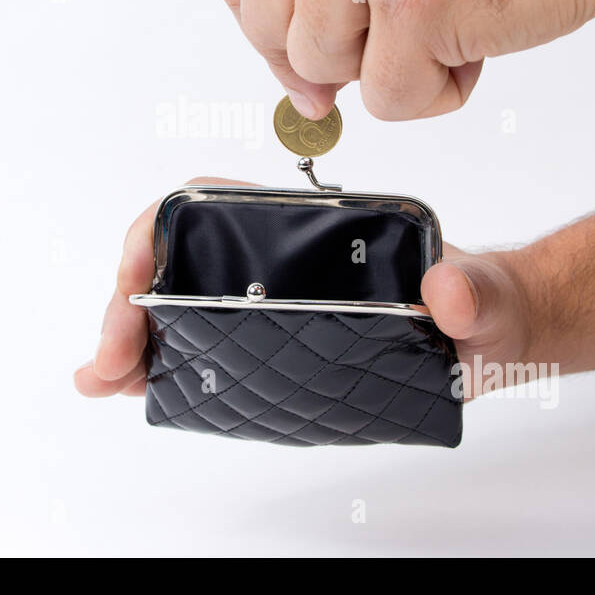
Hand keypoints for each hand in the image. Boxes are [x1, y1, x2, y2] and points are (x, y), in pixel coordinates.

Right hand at [73, 179, 541, 399]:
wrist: (493, 339)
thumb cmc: (482, 304)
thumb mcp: (486, 299)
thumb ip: (474, 294)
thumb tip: (446, 294)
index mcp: (309, 229)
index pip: (209, 206)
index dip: (159, 234)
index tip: (136, 279)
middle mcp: (276, 258)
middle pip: (175, 261)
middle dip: (128, 304)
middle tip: (111, 361)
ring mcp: (266, 300)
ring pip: (175, 303)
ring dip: (128, 336)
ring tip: (102, 377)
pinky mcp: (271, 344)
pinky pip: (199, 345)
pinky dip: (156, 362)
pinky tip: (130, 387)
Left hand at [215, 0, 594, 120]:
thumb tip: (295, 75)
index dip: (276, 30)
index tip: (312, 51)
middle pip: (268, 26)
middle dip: (328, 58)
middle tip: (396, 39)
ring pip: (322, 68)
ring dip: (390, 67)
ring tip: (454, 15)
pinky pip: (390, 97)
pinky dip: (438, 90)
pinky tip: (482, 32)